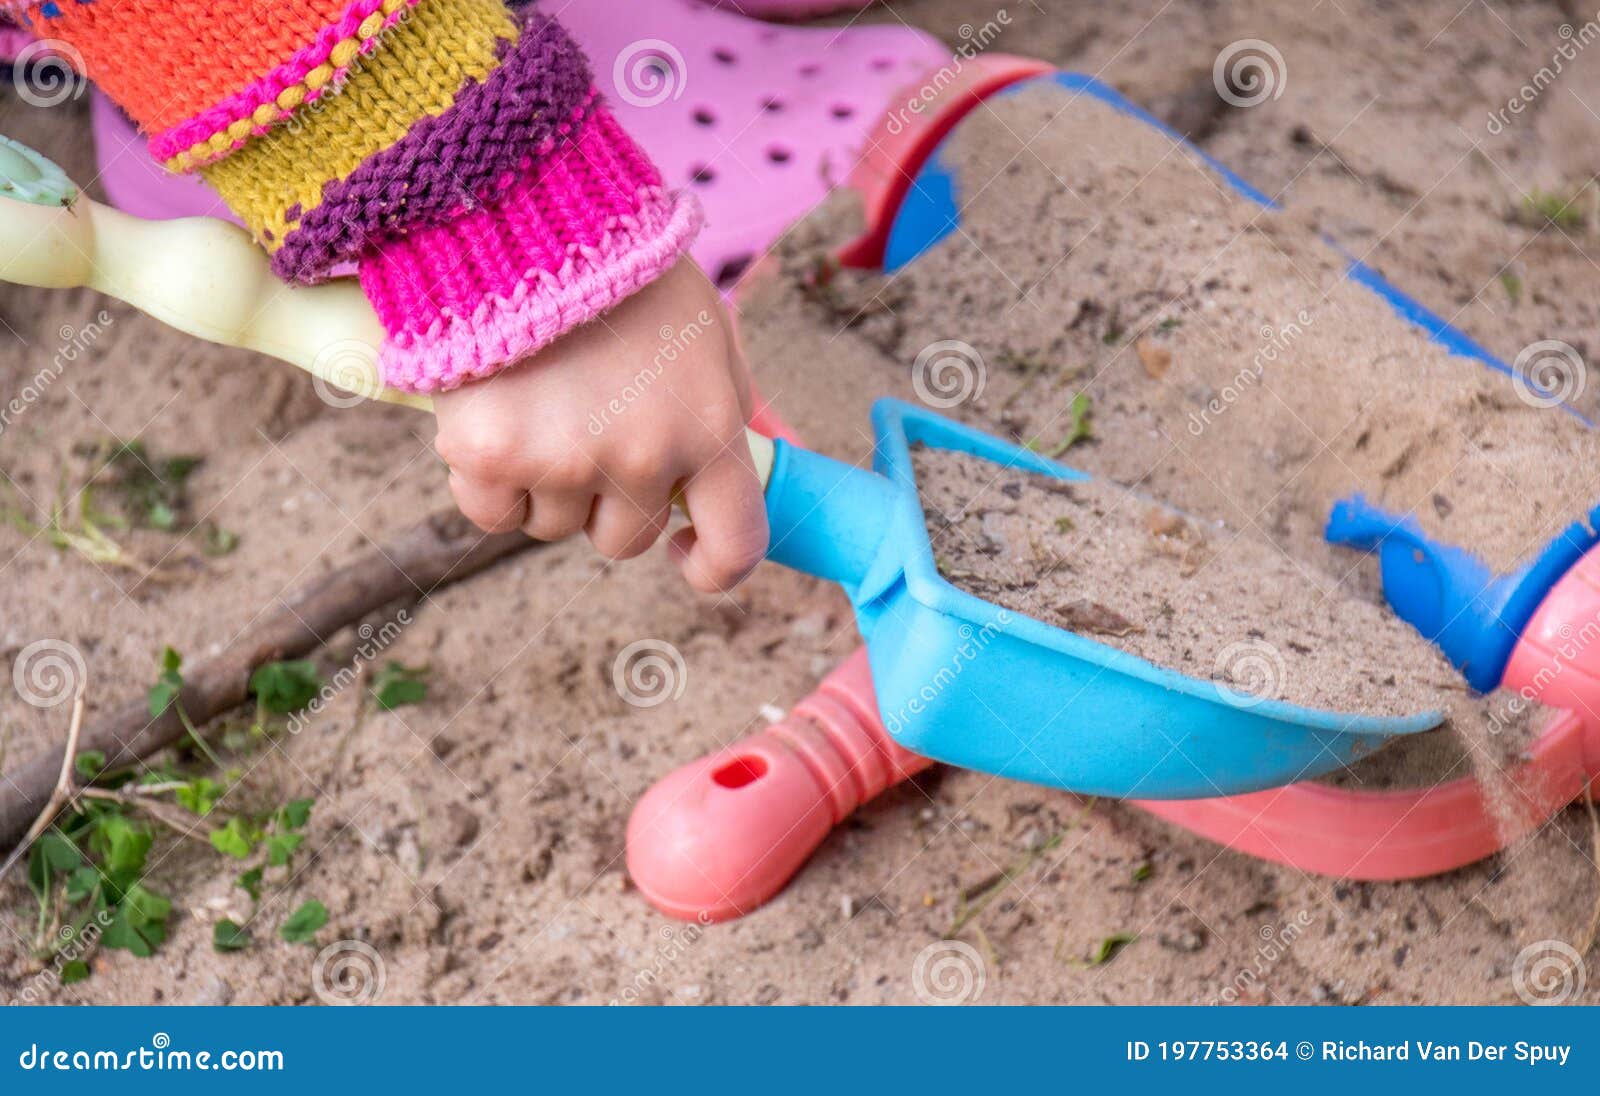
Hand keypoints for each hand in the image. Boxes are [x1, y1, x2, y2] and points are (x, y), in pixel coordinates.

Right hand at [433, 260, 768, 591]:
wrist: (521, 209)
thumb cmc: (620, 269)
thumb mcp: (706, 329)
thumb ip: (725, 405)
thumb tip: (739, 467)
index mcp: (709, 427)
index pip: (736, 544)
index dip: (714, 566)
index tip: (688, 553)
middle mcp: (643, 456)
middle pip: (628, 540)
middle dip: (609, 501)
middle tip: (586, 428)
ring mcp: (565, 461)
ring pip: (554, 526)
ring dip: (546, 486)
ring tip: (537, 405)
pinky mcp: (490, 455)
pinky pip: (490, 512)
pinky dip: (487, 483)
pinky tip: (492, 421)